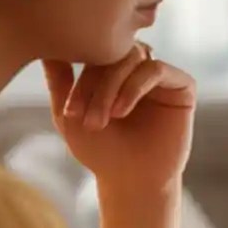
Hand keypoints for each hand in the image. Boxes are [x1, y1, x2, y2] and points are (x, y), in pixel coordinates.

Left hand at [42, 44, 195, 193]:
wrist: (133, 181)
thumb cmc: (102, 151)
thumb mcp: (70, 114)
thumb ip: (60, 80)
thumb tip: (44, 46)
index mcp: (113, 68)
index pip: (93, 50)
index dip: (77, 76)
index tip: (68, 111)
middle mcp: (138, 66)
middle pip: (113, 50)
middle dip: (94, 85)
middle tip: (82, 118)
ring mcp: (161, 74)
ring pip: (133, 56)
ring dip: (111, 87)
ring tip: (103, 120)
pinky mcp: (182, 85)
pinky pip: (156, 69)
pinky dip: (134, 88)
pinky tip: (121, 112)